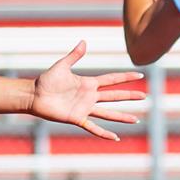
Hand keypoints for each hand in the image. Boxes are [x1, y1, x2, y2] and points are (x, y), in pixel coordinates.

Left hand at [30, 41, 145, 142]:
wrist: (34, 95)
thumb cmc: (46, 80)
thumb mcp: (62, 66)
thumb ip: (74, 55)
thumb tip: (84, 41)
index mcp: (88, 83)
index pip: (112, 80)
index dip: (125, 77)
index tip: (140, 75)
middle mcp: (89, 96)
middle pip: (114, 96)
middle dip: (129, 96)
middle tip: (144, 96)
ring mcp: (84, 108)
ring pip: (108, 113)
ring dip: (121, 117)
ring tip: (135, 120)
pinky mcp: (77, 118)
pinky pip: (93, 127)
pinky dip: (104, 133)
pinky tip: (115, 138)